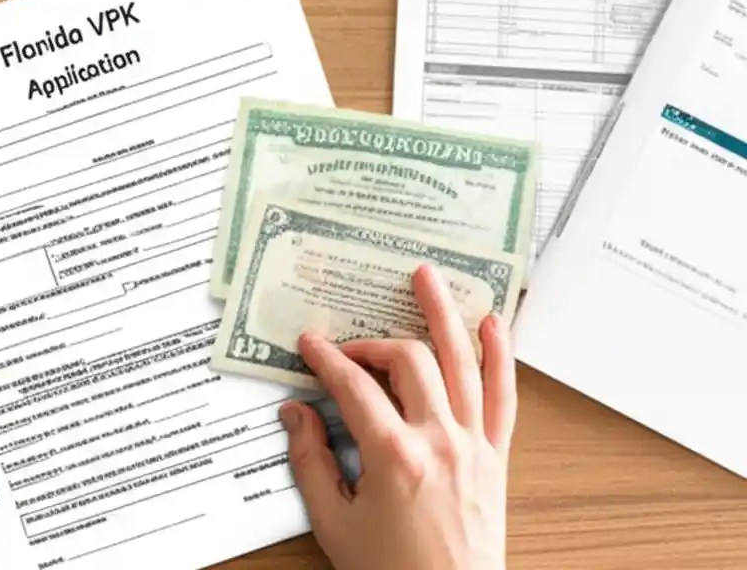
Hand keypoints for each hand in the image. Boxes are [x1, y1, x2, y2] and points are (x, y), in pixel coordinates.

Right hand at [280, 264, 515, 569]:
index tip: (309, 344)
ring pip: (461, 362)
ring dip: (443, 314)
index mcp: (394, 457)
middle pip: (408, 362)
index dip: (326, 359)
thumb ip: (311, 461)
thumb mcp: (334, 523)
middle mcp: (439, 441)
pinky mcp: (496, 456)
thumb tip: (295, 414)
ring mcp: (474, 445)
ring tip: (427, 277)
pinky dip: (500, 355)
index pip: (353, 387)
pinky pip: (504, 394)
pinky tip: (492, 324)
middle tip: (349, 350)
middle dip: (373, 344)